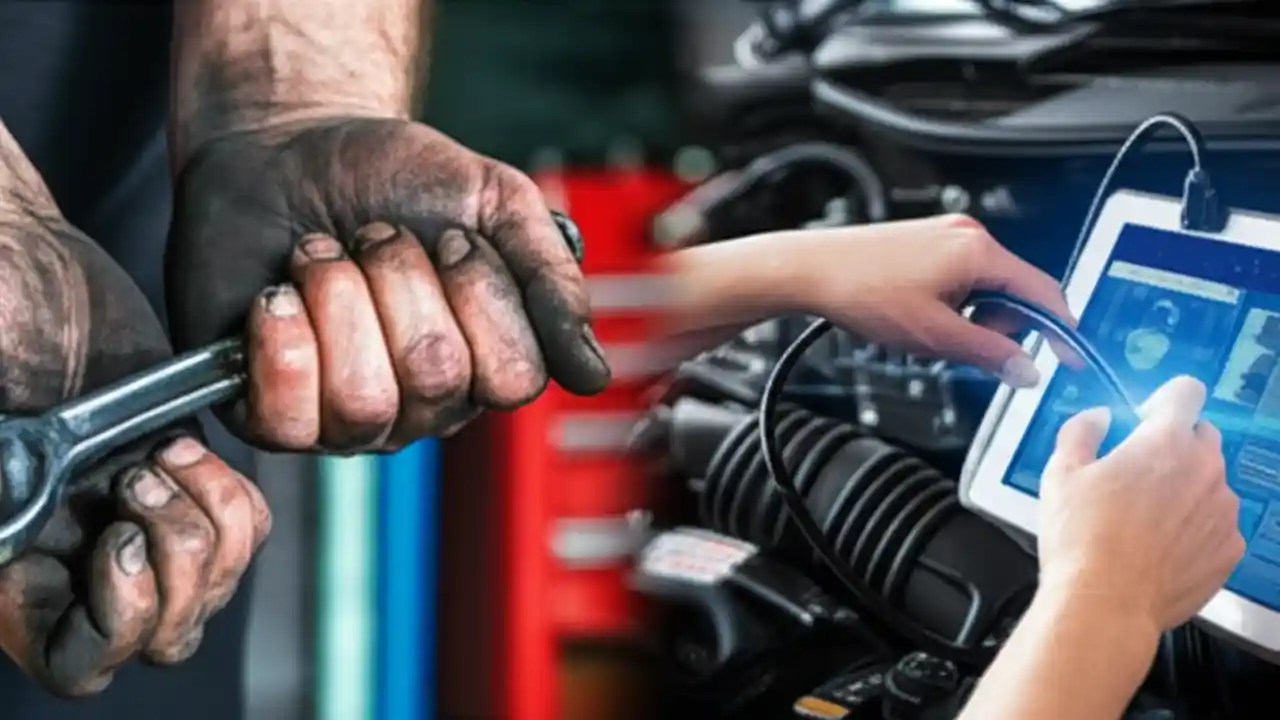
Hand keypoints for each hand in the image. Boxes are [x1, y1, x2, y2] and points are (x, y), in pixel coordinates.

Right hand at [0, 123, 269, 695]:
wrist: (25, 270)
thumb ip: (7, 477)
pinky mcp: (183, 479)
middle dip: (180, 562)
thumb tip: (18, 533)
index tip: (122, 536)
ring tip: (166, 453)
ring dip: (211, 525)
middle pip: (168, 634)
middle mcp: (75, 559)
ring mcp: (134, 521)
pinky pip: (244, 527)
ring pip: (213, 585)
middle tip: (144, 474)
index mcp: (15, 568)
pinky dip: (235, 494)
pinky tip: (189, 445)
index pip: (81, 662)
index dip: (119, 620)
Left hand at [167, 118, 610, 451]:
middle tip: (377, 236)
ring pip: (364, 399)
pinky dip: (283, 333)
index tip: (451, 236)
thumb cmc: (395, 178)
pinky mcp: (273, 414)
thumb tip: (592, 374)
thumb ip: (552, 279)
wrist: (288, 147)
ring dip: (338, 294)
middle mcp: (424, 406)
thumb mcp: (498, 202)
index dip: (481, 293)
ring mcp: (348, 420)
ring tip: (324, 256)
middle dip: (400, 277)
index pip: (515, 377)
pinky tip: (281, 292)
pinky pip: (288, 415)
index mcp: (487, 363)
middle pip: (436, 377)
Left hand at [798, 214, 1071, 386]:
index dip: (1060, 329)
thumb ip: (989, 353)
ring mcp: (946, 236)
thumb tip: (1026, 370)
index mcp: (979, 251)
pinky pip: (960, 280)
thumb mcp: (934, 336)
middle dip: (998, 327)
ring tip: (928, 331)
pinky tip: (918, 316)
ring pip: (985, 289)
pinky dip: (952, 306)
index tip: (1069, 357)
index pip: (1043, 292)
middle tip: (961, 347)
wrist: (811, 270)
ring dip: (970, 319)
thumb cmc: (862, 291)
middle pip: (1014, 291)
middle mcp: (968, 235)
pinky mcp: (926, 244)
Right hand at [1038, 376, 1243, 633]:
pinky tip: (1160, 548)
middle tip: (1137, 475)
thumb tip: (1099, 417)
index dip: (1164, 399)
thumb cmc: (1080, 537)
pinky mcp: (1229, 550)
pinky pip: (1217, 525)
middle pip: (1203, 436)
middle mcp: (1206, 469)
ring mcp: (1223, 512)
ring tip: (1145, 521)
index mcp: (1165, 441)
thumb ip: (1081, 431)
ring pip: (1210, 483)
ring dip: (1186, 489)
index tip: (1144, 419)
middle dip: (1175, 445)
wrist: (1105, 604)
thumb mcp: (1061, 473)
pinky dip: (1195, 529)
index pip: (1187, 391)